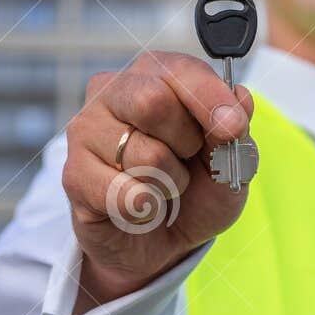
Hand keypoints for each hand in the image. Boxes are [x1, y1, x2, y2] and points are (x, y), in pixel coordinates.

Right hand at [62, 50, 253, 312]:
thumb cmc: (194, 190)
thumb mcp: (230, 162)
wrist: (161, 243)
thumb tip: (240, 97)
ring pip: (145, 154)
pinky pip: (125, 194)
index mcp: (153, 74)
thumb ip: (235, 131)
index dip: (211, 99)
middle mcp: (112, 91)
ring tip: (162, 186)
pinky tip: (142, 207)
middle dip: (186, 142)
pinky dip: (148, 210)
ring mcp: (86, 131)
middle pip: (152, 101)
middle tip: (187, 158)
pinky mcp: (74, 174)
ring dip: (170, 183)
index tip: (233, 128)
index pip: (179, 71)